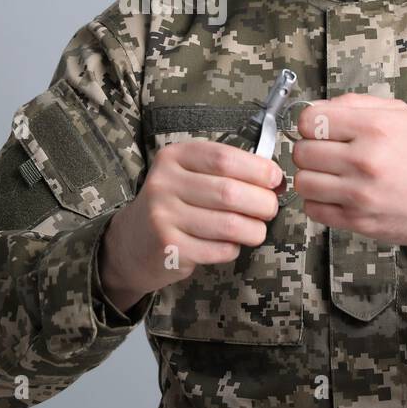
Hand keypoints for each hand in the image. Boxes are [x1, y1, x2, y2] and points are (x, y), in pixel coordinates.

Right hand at [98, 140, 284, 312]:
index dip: (258, 170)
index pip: (224, 158)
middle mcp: (164, 184)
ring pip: (229, 224)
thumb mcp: (189, 175)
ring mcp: (163, 217)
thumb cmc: (174, 204)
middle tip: (270, 209)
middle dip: (262, 202)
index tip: (275, 179)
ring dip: (254, 230)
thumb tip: (275, 179)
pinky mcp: (169, 248)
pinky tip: (229, 244)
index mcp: (173, 157)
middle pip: (230, 192)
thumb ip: (226, 172)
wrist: (132, 242)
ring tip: (255, 230)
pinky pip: (220, 249)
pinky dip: (234, 248)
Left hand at [292, 93, 406, 245]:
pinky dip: (319, 202)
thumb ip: (356, 104)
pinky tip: (336, 194)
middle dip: (310, 149)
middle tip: (326, 152)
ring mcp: (361, 195)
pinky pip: (314, 210)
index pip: (310, 120)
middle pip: (302, 152)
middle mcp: (366, 161)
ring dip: (312, 177)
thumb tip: (316, 107)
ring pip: (302, 182)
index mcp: (375, 128)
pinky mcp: (359, 222)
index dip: (310, 123)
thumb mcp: (402, 115)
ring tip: (330, 174)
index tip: (317, 128)